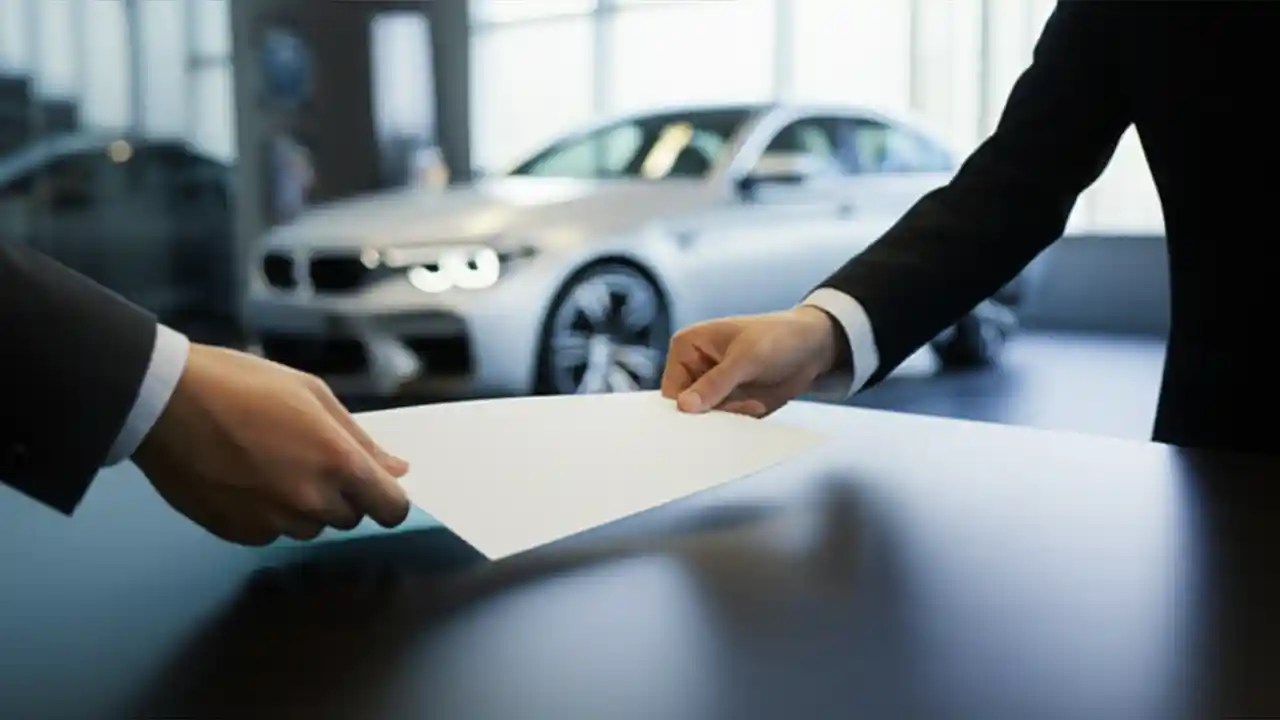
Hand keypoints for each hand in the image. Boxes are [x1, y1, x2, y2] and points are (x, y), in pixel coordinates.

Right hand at [134, 344, 410, 545]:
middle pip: (349, 518)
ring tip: (270, 463)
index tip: (377, 487)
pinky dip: (267, 514)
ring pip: (309, 528)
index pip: (390, 509)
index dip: (387, 499)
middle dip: (341, 494)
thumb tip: (396, 469)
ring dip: (303, 506)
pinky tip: (244, 478)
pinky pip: (270, 533)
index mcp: (337, 463)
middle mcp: (309, 501)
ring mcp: (272, 521)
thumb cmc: (240, 385)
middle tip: (308, 457)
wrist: (164, 402)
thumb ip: (359, 438)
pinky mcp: (237, 532)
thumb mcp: (311, 394)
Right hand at [661, 306, 841, 417]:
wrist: (813, 347)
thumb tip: (684, 407)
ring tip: (753, 403)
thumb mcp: (746, 359)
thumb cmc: (777, 338)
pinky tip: (756, 406)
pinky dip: (737, 420)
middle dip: (710, 414)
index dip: (686, 408)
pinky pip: (722, 421)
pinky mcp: (729, 401)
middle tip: (737, 409)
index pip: (671, 389)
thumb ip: (715, 384)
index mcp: (686, 347)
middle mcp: (694, 368)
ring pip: (705, 418)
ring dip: (728, 417)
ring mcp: (711, 386)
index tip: (708, 416)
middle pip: (686, 407)